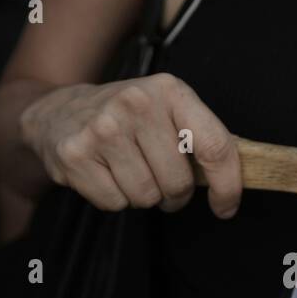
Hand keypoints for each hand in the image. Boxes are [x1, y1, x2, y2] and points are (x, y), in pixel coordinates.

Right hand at [18, 72, 240, 216]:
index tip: (226, 207)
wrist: (58, 111)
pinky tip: (106, 174)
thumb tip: (238, 178)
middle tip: (162, 181)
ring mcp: (103, 128)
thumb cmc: (128, 118)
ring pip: (146, 197)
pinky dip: (115, 199)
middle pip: (178, 182)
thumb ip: (202, 137)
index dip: (227, 185)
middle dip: (174, 194)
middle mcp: (136, 103)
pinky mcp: (76, 154)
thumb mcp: (168, 110)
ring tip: (130, 172)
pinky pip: (115, 203)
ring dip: (143, 196)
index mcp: (170, 91)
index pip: (215, 146)